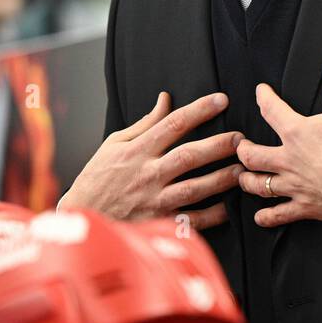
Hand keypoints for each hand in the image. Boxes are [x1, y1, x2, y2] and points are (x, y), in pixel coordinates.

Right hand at [61, 91, 242, 230]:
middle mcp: (147, 174)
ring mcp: (153, 200)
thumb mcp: (115, 143)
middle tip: (241, 138)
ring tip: (242, 171)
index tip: (222, 100)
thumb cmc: (97, 177)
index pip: (173, 124)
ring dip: (220, 179)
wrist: (80, 215)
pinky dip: (210, 216)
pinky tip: (228, 208)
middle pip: (188, 156)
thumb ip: (145, 123)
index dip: (199, 110)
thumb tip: (166, 99)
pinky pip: (189, 220)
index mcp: (137, 150)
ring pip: (193, 188)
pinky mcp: (156, 224)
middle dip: (218, 145)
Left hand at [236, 48, 321, 227]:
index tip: (260, 92)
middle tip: (240, 145)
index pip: (271, 109)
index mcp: (297, 133)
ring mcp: (294, 186)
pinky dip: (267, 217)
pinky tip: (259, 216)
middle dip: (243, 149)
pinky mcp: (305, 207)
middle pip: (253, 155)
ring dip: (248, 181)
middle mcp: (288, 160)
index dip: (263, 97)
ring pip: (259, 185)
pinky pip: (279, 215)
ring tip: (243, 177)